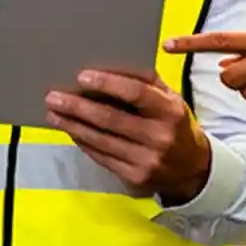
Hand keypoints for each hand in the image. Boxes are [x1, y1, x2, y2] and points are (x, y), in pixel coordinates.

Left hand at [44, 69, 210, 204]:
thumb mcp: (170, 98)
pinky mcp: (135, 178)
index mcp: (170, 110)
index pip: (136, 93)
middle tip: (53, 97)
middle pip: (111, 119)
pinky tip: (71, 131)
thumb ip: (145, 82)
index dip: (107, 84)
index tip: (82, 76)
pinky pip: (102, 157)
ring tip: (54, 114)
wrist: (192, 169)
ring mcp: (147, 160)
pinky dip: (83, 142)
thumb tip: (107, 67)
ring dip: (73, 126)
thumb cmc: (174, 124)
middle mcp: (160, 137)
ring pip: (101, 140)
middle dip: (78, 107)